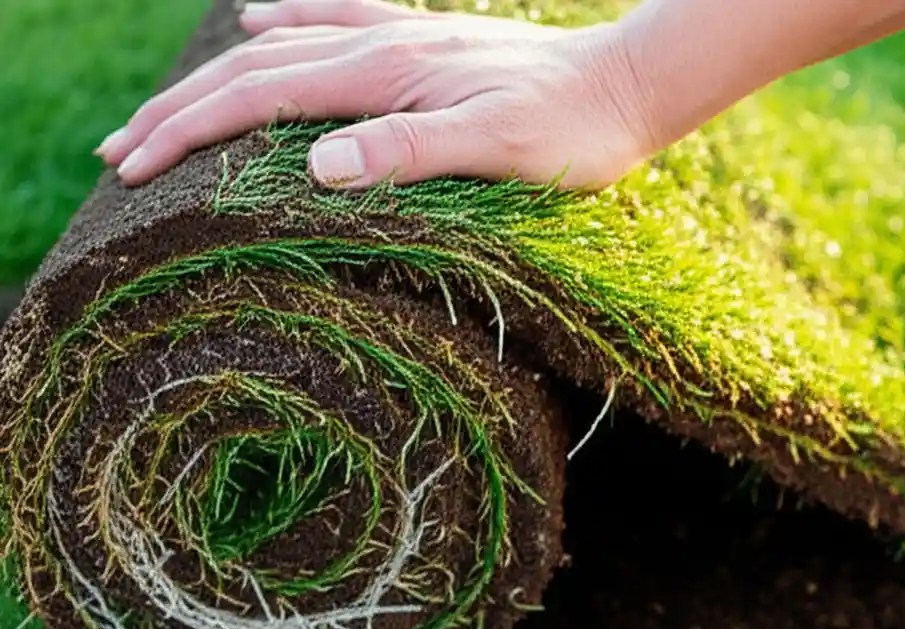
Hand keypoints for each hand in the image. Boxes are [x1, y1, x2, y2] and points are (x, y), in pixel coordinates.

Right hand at [96, 0, 659, 189]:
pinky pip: (337, 22)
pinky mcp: (425, 44)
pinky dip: (287, 23)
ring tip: (162, 106)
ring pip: (283, 48)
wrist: (626, 87)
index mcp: (386, 75)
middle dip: (176, 110)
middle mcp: (383, 46)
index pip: (258, 99)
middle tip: (114, 151)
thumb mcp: (497, 151)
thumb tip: (311, 164)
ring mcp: (401, 40)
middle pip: (252, 70)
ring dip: (214, 76)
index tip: (130, 167)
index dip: (186, 130)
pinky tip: (258, 20)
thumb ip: (408, 153)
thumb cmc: (571, 131)